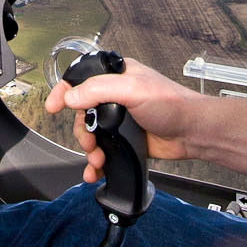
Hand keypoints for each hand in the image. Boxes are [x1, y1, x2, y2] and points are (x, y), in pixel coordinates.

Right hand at [44, 58, 200, 184]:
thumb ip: (98, 90)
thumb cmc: (173, 105)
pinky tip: (95, 171)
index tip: (52, 107)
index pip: (81, 79)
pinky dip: (96, 163)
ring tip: (97, 159)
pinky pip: (103, 151)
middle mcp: (117, 96)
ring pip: (91, 134)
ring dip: (89, 150)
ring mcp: (120, 119)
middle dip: (81, 131)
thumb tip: (71, 97)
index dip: (64, 92)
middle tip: (90, 142)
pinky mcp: (126, 139)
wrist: (194, 133)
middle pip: (82, 113)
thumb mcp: (133, 90)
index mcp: (117, 76)